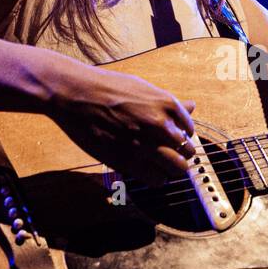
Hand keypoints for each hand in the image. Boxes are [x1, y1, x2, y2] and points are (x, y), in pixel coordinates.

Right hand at [47, 64, 197, 187]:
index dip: (182, 137)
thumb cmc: (107, 89)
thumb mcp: (142, 88)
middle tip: (170, 156)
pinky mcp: (128, 161)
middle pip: (188, 152)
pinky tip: (149, 172)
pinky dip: (157, 179)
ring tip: (161, 166)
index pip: (190, 131)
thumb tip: (192, 106)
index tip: (173, 141)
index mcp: (167, 104)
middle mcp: (161, 124)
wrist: (75, 94)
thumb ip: (168, 103)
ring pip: (177, 168)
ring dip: (172, 170)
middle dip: (182, 155)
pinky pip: (157, 179)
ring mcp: (145, 144)